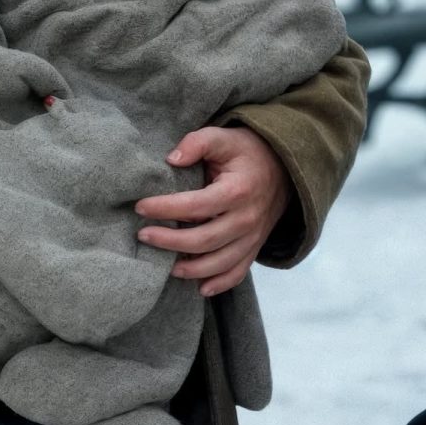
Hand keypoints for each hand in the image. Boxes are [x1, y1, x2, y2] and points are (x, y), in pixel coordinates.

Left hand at [135, 126, 289, 295]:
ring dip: (189, 269)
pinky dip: (219, 284)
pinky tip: (199, 287)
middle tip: (143, 235)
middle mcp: (246, 219)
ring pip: (218, 263)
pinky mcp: (255, 247)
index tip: (140, 207)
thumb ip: (198, 142)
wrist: (285, 169)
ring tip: (165, 265)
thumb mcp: (224, 138)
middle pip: (202, 241)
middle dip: (169, 241)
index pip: (194, 206)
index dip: (164, 208)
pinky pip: (238, 273)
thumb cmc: (247, 152)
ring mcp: (252, 237)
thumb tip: (171, 159)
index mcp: (237, 191)